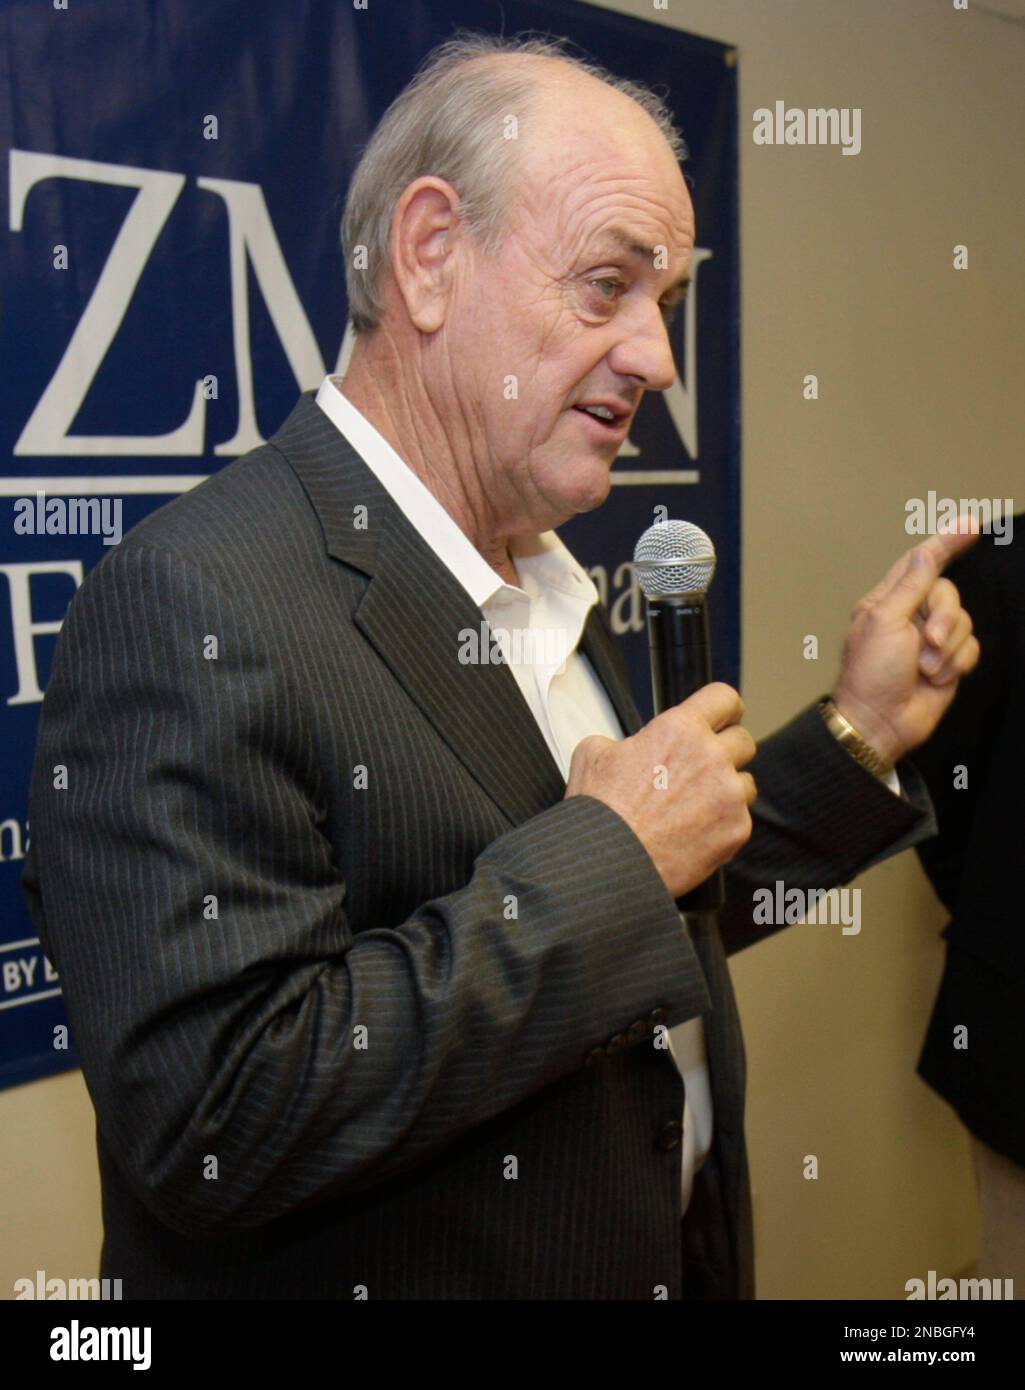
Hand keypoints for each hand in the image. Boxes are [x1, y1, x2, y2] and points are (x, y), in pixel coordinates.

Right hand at [564, 682, 756, 899]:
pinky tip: (694, 834)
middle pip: (744, 740)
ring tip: (694, 809)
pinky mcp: (737, 830)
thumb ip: (622, 740)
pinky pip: (741, 820)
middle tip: (701, 770)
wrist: (606, 865)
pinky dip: (722, 826)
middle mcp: (711, 757)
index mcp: (680, 730)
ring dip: (726, 791)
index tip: (723, 718)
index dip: (724, 709)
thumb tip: (627, 748)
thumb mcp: (593, 753)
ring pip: (746, 783)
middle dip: (725, 752)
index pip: (724, 699)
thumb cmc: (600, 813)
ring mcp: (728, 795)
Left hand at [832, 516, 981, 765]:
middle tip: (928, 643)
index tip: (970, 525)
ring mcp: (931, 640)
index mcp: (887, 600)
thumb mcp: (886, 621)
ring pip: (964, 622)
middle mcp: (911, 616)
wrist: (882, 722)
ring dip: (948, 648)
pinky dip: (956, 664)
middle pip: (948, 593)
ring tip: (925, 669)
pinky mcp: (949, 662)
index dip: (946, 543)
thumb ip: (911, 584)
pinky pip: (971, 648)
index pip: (921, 562)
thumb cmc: (872, 673)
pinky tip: (936, 679)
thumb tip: (925, 550)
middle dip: (945, 618)